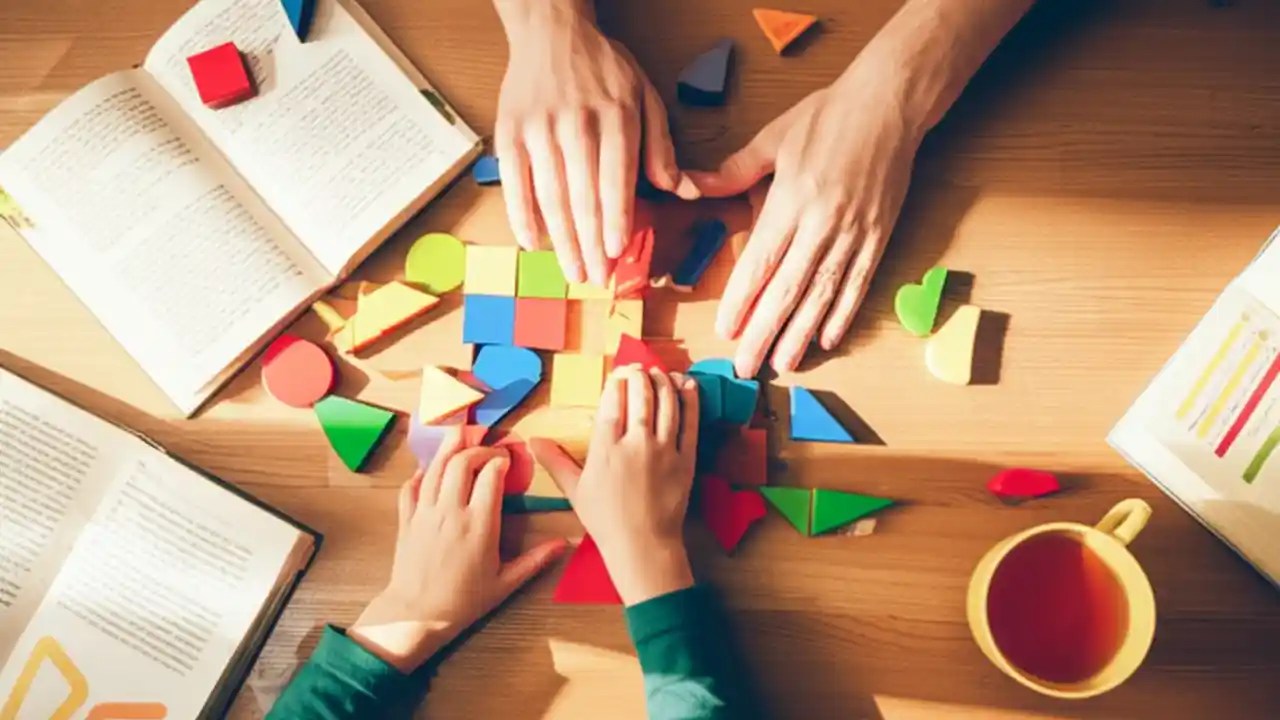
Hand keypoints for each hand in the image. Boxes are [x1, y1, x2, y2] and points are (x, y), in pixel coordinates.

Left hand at [348, 428, 567, 671]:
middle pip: (462, 461)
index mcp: (479, 525)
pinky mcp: (407, 519)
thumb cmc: (463, 601)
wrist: (416, 615)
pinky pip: (411, 486)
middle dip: (477, 447)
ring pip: (436, 467)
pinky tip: (431, 469)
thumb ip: (534, 561)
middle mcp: (451, 511)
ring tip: (461, 434)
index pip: (490, 475)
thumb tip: (563, 544)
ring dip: (449, 447)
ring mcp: (426, 512)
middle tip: (488, 448)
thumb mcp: (505, 584)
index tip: (507, 460)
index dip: (500, 460)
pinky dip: (422, 472)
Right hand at [494, 0, 695, 285]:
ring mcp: (539, 128)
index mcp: (615, 116)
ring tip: (572, 270)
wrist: (551, 30)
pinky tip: (532, 243)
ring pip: (550, 195)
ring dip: (561, 240)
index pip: (615, 179)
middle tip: (595, 277)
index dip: (615, 220)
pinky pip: (514, 182)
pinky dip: (521, 216)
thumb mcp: (645, 95)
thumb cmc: (603, 68)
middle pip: (583, 195)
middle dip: (590, 243)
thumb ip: (662, 146)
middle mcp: (576, 123)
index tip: (616, 252)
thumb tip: (684, 191)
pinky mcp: (510, 132)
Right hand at [529, 367, 699, 604]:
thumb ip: (555, 461)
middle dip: (638, 376)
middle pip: (640, 396)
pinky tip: (686, 384)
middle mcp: (635, 444)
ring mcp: (663, 451)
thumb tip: (532, 441)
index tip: (617, 375)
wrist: (642, 546)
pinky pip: (689, 423)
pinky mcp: (685, 460)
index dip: (616, 383)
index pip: (612, 403)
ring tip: (659, 372)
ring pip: (666, 404)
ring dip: (662, 382)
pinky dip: (689, 400)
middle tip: (637, 368)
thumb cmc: (605, 520)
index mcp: (606, 450)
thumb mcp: (575, 491)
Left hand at [688, 61, 922, 376]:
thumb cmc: (826, 117)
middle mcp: (823, 222)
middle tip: (746, 365)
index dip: (742, 300)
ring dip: (802, 333)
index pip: (761, 262)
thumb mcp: (773, 138)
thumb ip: (732, 171)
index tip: (726, 330)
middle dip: (765, 331)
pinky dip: (843, 313)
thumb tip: (689, 185)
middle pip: (789, 289)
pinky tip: (828, 339)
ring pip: (823, 294)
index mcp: (791, 199)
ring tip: (784, 363)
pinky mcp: (879, 236)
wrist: (889, 104)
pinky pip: (859, 283)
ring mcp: (854, 232)